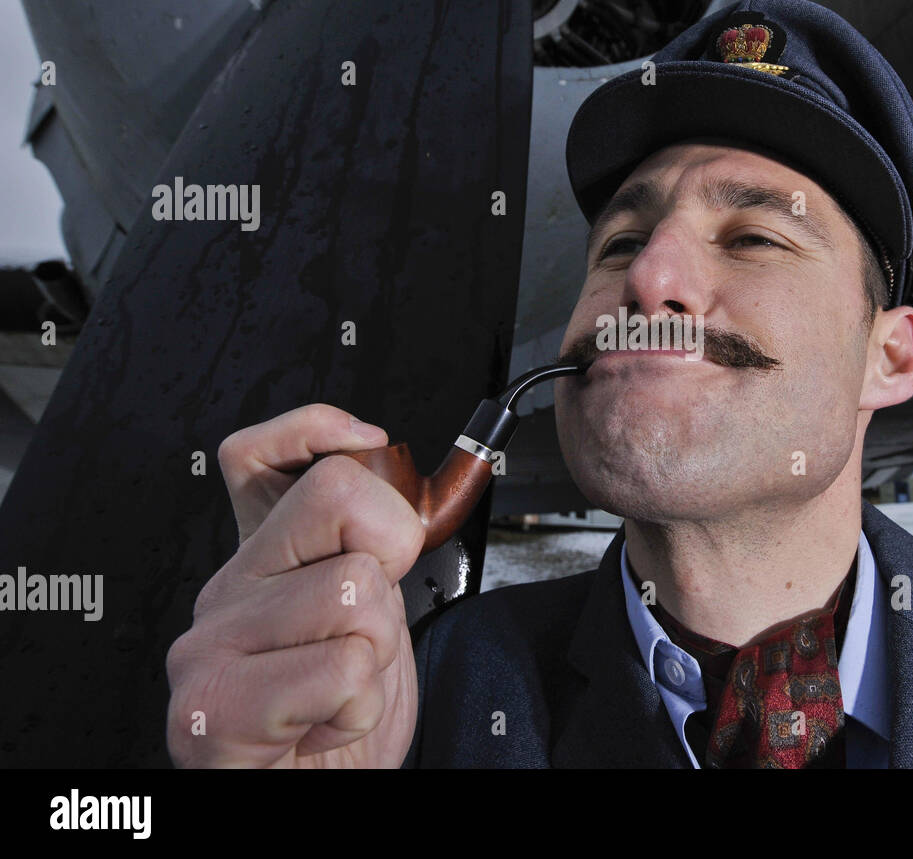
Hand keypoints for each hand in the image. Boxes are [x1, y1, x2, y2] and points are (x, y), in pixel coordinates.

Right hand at [166, 404, 424, 767]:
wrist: (314, 796)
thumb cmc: (337, 718)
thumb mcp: (372, 614)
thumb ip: (370, 549)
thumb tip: (391, 479)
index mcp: (261, 560)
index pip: (255, 453)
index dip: (316, 430)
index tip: (368, 442)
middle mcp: (227, 589)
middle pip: (338, 499)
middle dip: (388, 567)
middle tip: (363, 631)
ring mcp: (209, 646)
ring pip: (355, 592)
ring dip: (376, 656)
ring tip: (338, 690)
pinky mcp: (211, 710)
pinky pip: (340, 669)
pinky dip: (357, 706)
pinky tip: (321, 724)